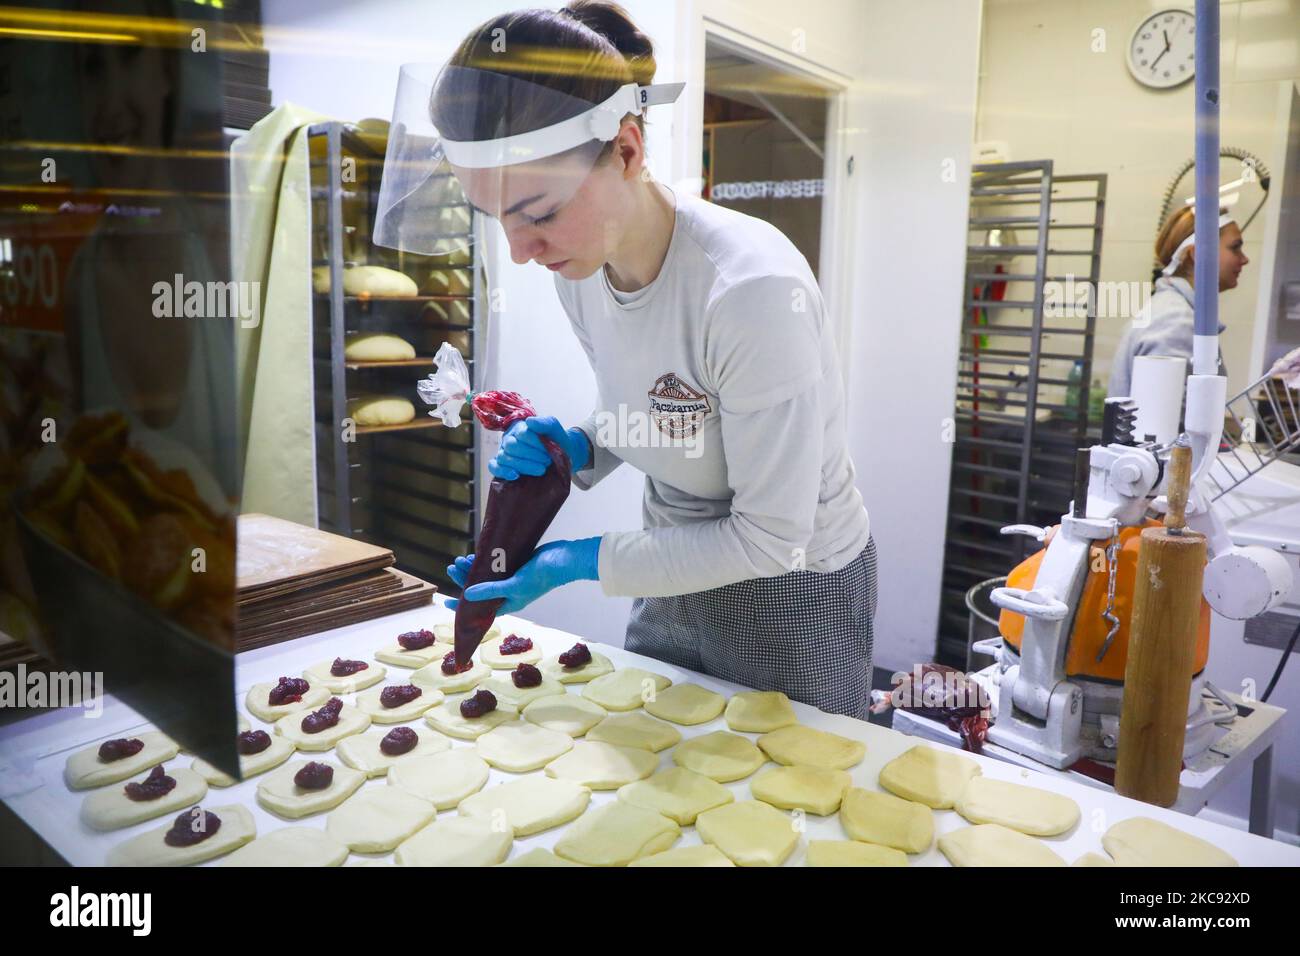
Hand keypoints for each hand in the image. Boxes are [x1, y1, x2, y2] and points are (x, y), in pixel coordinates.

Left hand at [444, 538, 599, 614]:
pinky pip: (494, 565)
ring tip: (459, 559)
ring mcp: (512, 578)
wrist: (563, 560)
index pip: (480, 609)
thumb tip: (467, 594)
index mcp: (509, 603)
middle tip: (451, 568)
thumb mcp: (513, 586)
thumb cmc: (541, 576)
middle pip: (480, 589)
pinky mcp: (516, 564)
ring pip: (485, 576)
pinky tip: (474, 555)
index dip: (462, 607)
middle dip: (464, 580)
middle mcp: (509, 593)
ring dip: (472, 568)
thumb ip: (490, 590)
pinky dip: (483, 561)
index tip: (446, 602)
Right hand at [488, 416, 590, 480]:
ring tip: (541, 469)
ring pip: (503, 457)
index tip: (550, 451)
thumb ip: (545, 423)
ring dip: (524, 465)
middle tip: (547, 460)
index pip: (522, 433)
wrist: (562, 461)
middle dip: (532, 455)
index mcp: (520, 427)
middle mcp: (509, 439)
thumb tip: (530, 422)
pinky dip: (503, 471)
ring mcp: (503, 452)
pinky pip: (494, 467)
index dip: (536, 443)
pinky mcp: (501, 466)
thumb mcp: (555, 431)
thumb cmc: (557, 444)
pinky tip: (516, 475)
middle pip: (511, 445)